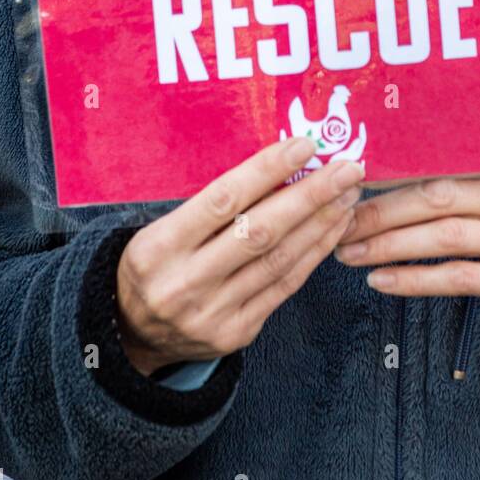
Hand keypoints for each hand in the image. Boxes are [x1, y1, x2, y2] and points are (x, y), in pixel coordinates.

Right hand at [115, 136, 364, 374]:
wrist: (131, 333)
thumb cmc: (157, 262)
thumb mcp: (163, 229)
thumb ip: (213, 206)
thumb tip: (280, 166)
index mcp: (159, 247)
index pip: (223, 201)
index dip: (267, 171)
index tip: (305, 146)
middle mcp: (185, 283)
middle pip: (259, 232)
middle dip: (311, 196)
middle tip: (348, 169)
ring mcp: (212, 313)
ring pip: (278, 261)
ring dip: (321, 223)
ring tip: (349, 194)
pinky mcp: (236, 333)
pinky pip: (284, 287)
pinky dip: (313, 254)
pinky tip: (334, 228)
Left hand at [334, 168, 479, 336]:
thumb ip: (473, 174)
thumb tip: (396, 165)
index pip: (447, 165)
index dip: (398, 173)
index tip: (355, 179)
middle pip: (440, 198)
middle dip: (383, 210)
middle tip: (341, 220)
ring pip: (443, 238)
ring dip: (389, 246)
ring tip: (350, 252)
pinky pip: (456, 279)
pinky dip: (413, 279)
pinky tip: (381, 280)